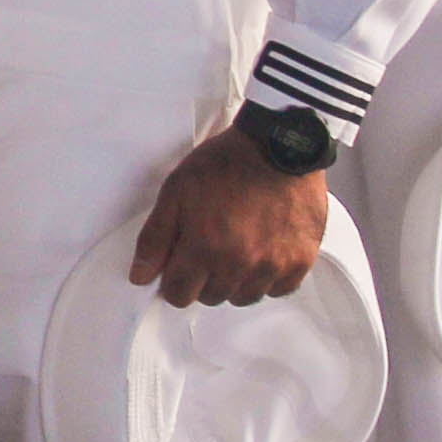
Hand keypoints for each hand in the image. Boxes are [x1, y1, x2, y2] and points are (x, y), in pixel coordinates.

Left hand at [128, 121, 326, 308]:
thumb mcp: (176, 190)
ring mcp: (272, 265)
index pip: (179, 294)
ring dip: (235, 281)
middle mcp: (239, 263)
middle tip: (209, 249)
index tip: (179, 267)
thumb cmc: (228, 162)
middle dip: (203, 279)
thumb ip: (155, 237)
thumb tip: (141, 275)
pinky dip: (269, 278)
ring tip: (237, 249)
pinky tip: (263, 253)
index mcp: (204, 247)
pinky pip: (279, 289)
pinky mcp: (300, 260)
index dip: (174, 281)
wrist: (280, 144)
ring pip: (244, 297)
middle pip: (211, 297)